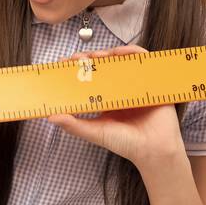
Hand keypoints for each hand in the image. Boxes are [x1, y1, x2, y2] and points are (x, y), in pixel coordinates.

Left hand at [45, 45, 184, 168]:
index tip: (64, 63)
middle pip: (105, 66)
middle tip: (78, 58)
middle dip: (90, 58)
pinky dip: (133, 53)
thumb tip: (50, 117)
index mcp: (107, 99)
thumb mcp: (96, 132)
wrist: (154, 151)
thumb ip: (74, 125)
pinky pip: (144, 62)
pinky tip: (121, 53)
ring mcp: (137, 84)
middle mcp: (121, 90)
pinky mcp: (153, 82)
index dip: (78, 68)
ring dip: (109, 53)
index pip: (90, 78)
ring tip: (96, 56)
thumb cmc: (126, 144)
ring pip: (122, 61)